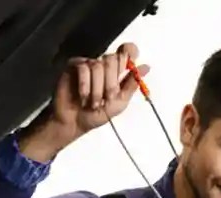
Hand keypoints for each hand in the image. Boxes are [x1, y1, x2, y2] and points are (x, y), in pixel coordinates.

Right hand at [19, 42, 150, 161]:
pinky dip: (85, 84)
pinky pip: (83, 68)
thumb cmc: (96, 115)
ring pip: (98, 65)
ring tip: (93, 104)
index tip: (128, 63)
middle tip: (107, 99)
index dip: (129, 52)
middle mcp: (103, 64)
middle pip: (113, 59)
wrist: (75, 123)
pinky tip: (83, 96)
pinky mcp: (74, 66)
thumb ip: (131, 84)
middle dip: (111, 83)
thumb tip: (147, 66)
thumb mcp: (120, 102)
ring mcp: (88, 63)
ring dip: (97, 89)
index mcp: (116, 71)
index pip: (127, 51)